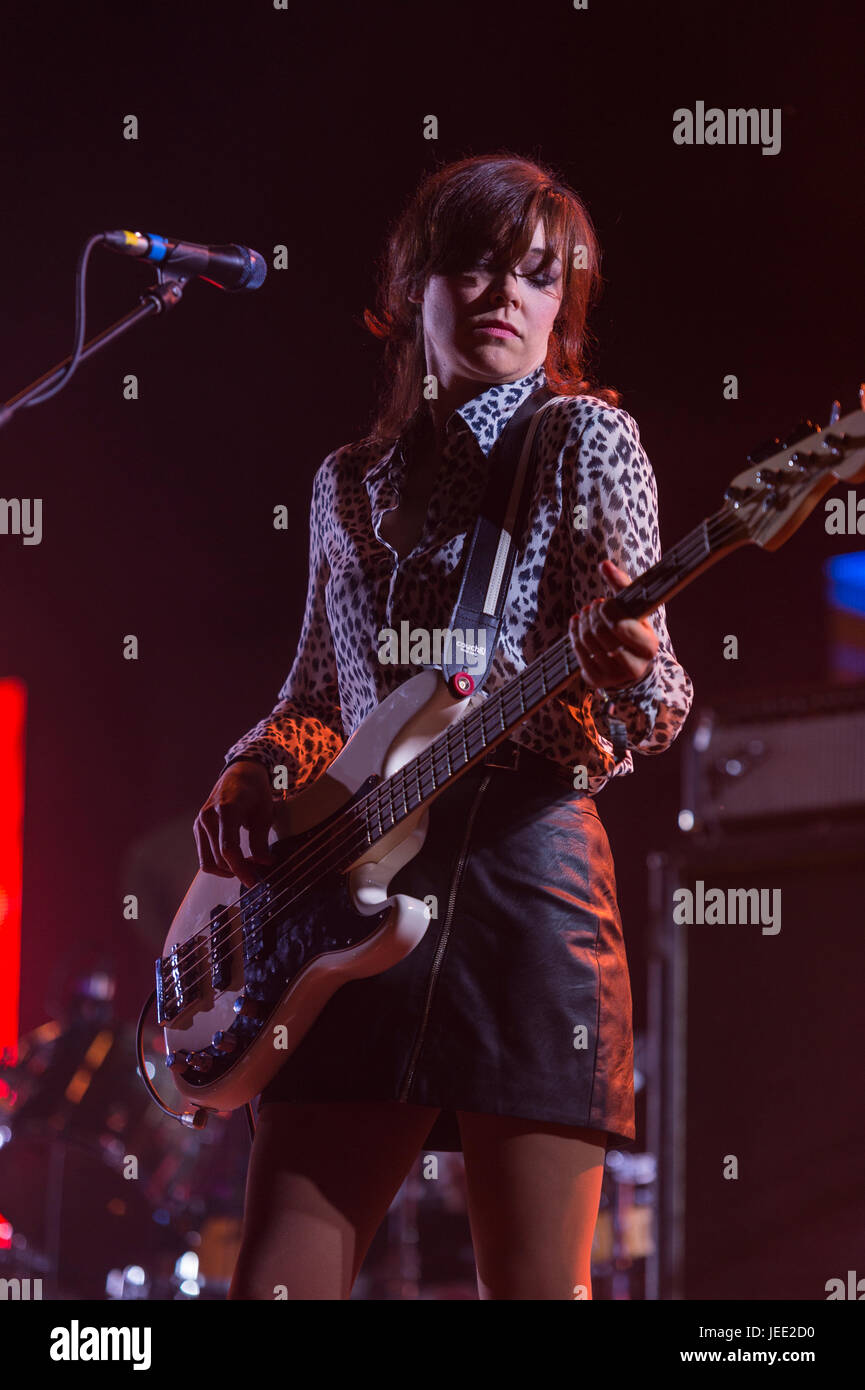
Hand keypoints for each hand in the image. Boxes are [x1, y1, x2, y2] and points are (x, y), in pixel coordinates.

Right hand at [194, 760, 275, 887]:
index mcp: (226, 809)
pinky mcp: (198, 828)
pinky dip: (219, 863)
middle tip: (257, 871)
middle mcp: (208, 816)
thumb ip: (261, 839)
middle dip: (238, 870)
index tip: (253, 880)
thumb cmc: (255, 791)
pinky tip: (236, 859)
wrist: (240, 773)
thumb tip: (263, 863)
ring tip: (247, 866)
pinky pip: (205, 855)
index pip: (228, 848)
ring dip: (227, 870)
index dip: (240, 868)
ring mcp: (200, 822)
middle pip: (218, 858)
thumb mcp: (264, 813)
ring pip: (208, 861)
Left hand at [568, 559, 658, 691]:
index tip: (604, 602)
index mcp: (649, 646)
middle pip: (600, 631)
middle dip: (592, 614)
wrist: (630, 666)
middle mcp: (635, 665)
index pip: (619, 623)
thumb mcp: (635, 610)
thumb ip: (622, 585)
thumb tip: (604, 564)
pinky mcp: (597, 680)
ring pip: (587, 640)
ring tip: (585, 613)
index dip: (606, 608)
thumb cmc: (633, 630)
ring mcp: (614, 676)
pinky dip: (573, 633)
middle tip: (592, 605)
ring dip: (582, 622)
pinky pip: (577, 652)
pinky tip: (577, 624)